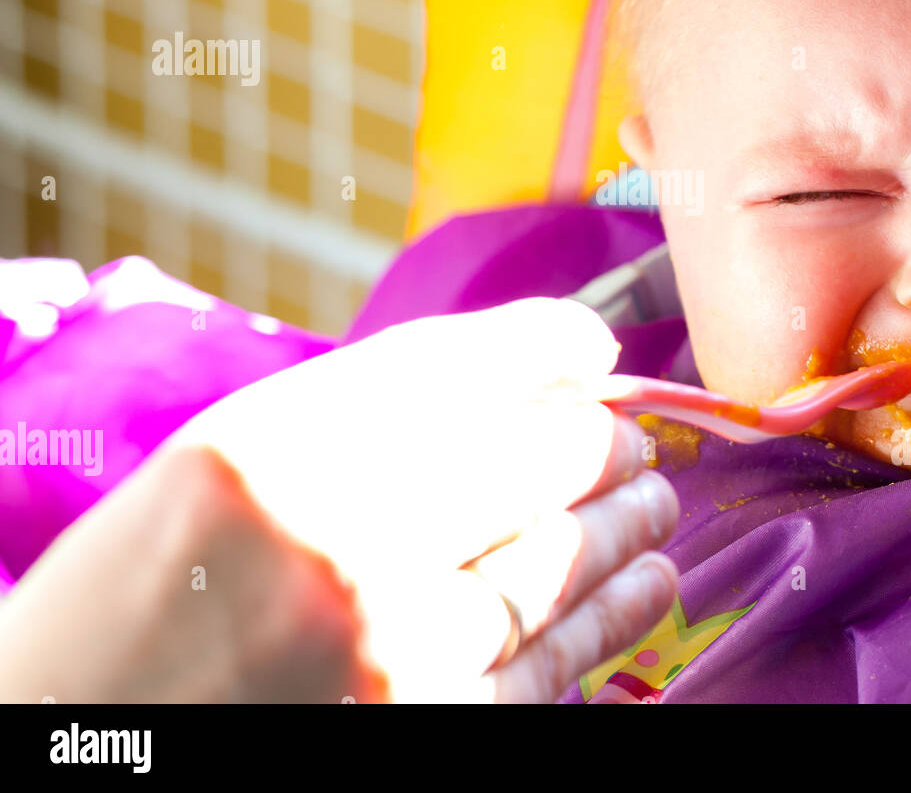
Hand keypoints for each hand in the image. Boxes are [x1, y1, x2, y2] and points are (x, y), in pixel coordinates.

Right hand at [0, 297, 678, 702]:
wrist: (84, 739)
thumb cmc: (136, 599)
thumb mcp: (224, 465)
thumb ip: (359, 411)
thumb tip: (518, 375)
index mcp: (277, 449)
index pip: (468, 361)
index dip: (554, 343)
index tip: (595, 349)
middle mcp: (346, 540)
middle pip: (544, 451)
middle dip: (605, 436)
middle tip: (627, 438)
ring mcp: (396, 648)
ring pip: (571, 554)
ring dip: (631, 517)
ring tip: (653, 497)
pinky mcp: (434, 731)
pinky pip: (558, 658)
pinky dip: (619, 610)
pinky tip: (646, 580)